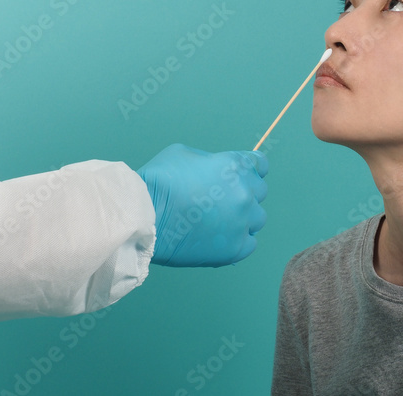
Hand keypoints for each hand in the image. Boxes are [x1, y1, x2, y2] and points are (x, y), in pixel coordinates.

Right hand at [136, 143, 268, 266]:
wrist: (143, 217)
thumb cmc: (158, 181)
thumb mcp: (184, 155)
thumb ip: (210, 162)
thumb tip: (216, 171)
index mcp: (235, 166)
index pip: (259, 165)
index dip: (249, 171)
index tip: (238, 178)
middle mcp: (244, 193)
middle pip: (259, 192)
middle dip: (243, 194)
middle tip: (220, 202)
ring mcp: (242, 222)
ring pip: (256, 219)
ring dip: (243, 219)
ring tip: (218, 222)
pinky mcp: (235, 248)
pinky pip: (249, 243)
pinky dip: (237, 241)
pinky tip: (218, 239)